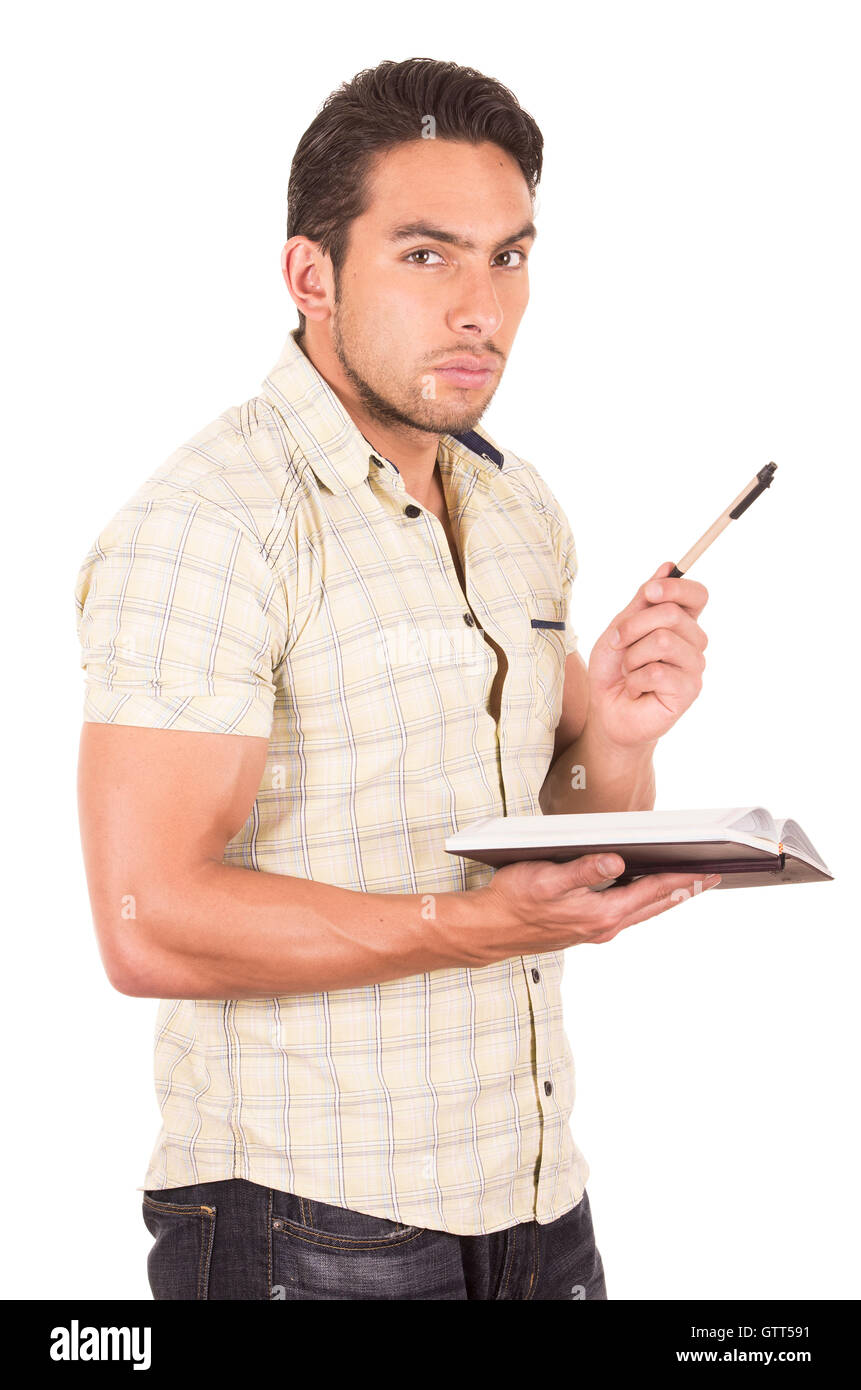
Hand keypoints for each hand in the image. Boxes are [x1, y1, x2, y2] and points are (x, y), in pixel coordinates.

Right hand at [474, 851, 720, 958]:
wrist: (490, 930)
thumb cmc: (514, 900)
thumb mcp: (546, 878)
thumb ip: (583, 869)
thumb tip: (616, 861)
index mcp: (602, 914)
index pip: (653, 892)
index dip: (682, 879)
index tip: (709, 870)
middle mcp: (604, 926)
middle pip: (655, 904)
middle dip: (685, 889)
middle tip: (713, 876)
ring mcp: (596, 930)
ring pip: (642, 911)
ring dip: (667, 896)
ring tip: (688, 882)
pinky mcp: (585, 928)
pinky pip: (626, 913)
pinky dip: (644, 900)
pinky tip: (644, 890)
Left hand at [586, 560, 708, 749]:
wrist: (607, 713)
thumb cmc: (614, 671)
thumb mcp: (620, 630)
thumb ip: (642, 602)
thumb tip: (668, 566)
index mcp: (680, 624)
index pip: (697, 594)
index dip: (675, 588)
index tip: (648, 593)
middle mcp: (693, 643)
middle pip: (672, 614)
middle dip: (633, 626)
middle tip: (617, 644)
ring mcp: (694, 667)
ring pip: (663, 641)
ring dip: (632, 657)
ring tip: (629, 672)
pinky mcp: (689, 691)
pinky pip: (659, 671)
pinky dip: (635, 680)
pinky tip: (635, 690)